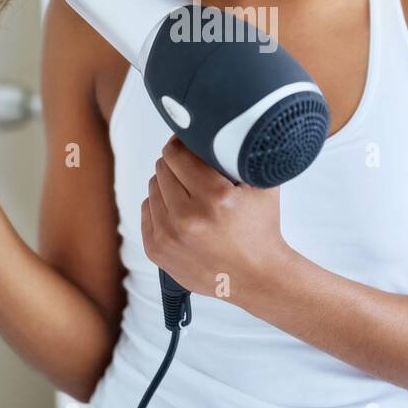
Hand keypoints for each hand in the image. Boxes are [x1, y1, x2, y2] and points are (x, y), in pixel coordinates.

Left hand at [141, 135, 286, 302]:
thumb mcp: (261, 186)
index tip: (188, 143)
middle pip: (162, 168)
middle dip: (176, 164)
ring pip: (152, 188)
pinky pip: (146, 210)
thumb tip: (220, 130)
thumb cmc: (261, 230)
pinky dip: (160, 207)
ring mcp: (170, 235)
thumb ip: (243, 156)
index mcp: (216, 197)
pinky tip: (179, 212)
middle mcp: (189, 217)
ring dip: (168, 185)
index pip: (177, 153)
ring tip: (189, 193)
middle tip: (192, 169)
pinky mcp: (157, 250)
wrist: (258, 277)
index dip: (181, 143)